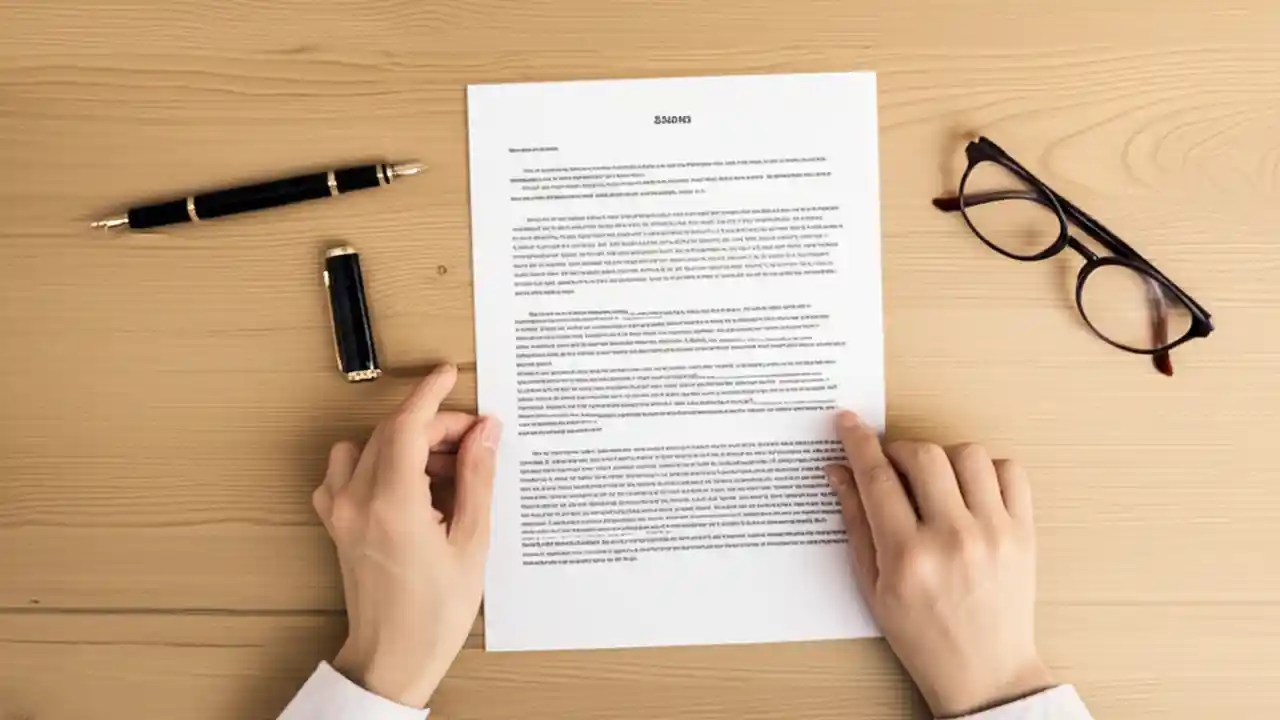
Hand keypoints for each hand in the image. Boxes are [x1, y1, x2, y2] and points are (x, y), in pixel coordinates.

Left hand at [312, 364, 502, 707]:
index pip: (407, 425)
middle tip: (474, 441)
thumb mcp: (471, 542)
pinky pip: (346, 471)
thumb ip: (477, 478)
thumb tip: (485, 432)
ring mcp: (341, 512)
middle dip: (434, 427)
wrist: (393, 656)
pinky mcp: (336, 523)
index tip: (449, 375)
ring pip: (368, 446)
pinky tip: (405, 484)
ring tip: (443, 470)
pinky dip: (375, 463)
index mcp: (393, 504)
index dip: (431, 394)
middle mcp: (358, 501)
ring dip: (405, 443)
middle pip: (392, 432)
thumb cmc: (434, 612)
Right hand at [825, 412, 1052, 717]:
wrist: (984, 670)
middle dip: (898, 450)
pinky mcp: (1024, 533)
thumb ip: (856, 523)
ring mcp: (994, 533)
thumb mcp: (872, 586)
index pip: (877, 479)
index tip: (848, 423)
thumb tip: (840, 472)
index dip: (858, 443)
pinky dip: (986, 469)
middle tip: (891, 466)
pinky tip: (969, 489)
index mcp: (907, 557)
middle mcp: (953, 539)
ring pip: (967, 455)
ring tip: (933, 481)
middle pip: (922, 456)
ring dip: (942, 457)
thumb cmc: (922, 635)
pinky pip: (1010, 472)